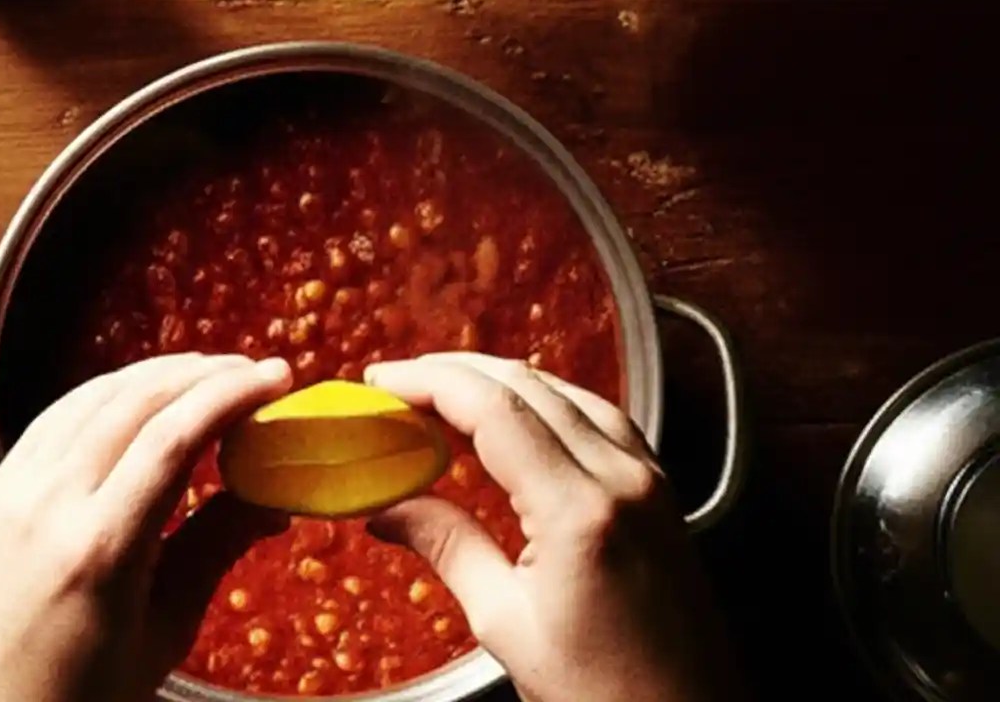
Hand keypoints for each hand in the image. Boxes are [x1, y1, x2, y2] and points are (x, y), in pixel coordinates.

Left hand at [0, 353, 292, 701]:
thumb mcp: (163, 631)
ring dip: (157, 375)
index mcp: (100, 548)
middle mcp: (49, 504)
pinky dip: (107, 393)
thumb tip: (273, 500)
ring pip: (93, 396)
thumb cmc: (78, 698)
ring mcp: (13, 490)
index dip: (232, 395)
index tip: (276, 377)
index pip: (174, 437)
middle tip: (254, 372)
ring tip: (208, 375)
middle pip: (136, 402)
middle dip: (203, 375)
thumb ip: (216, 549)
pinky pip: (57, 417)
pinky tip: (140, 396)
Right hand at [365, 352, 740, 701]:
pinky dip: (549, 401)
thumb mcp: (506, 624)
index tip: (382, 382)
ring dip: (501, 380)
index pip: (493, 408)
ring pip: (566, 391)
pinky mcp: (660, 491)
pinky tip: (519, 414)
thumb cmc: (604, 693)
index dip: (430, 382)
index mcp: (578, 511)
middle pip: (528, 385)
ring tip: (446, 393)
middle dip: (456, 373)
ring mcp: (649, 479)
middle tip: (400, 387)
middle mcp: (622, 478)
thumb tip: (389, 510)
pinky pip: (600, 417)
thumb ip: (448, 548)